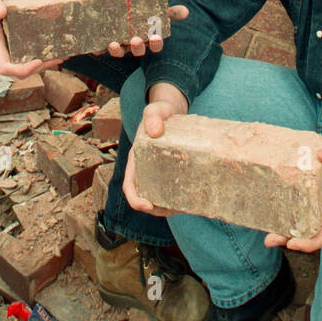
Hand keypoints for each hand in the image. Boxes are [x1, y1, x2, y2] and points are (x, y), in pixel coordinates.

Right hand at [0, 0, 60, 78]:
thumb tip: (2, 14)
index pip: (5, 67)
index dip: (22, 70)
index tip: (38, 61)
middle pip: (18, 72)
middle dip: (39, 69)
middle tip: (59, 58)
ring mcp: (3, 53)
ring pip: (21, 69)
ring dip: (41, 67)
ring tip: (61, 57)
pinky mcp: (8, 49)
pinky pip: (22, 60)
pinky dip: (37, 59)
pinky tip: (52, 52)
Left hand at [107, 2, 188, 58]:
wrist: (125, 4)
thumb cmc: (146, 11)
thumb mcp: (159, 10)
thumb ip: (171, 11)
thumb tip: (186, 12)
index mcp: (149, 37)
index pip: (155, 44)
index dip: (155, 43)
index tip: (156, 38)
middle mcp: (135, 43)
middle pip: (137, 50)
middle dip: (137, 47)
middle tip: (136, 40)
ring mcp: (121, 43)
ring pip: (120, 51)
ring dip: (116, 50)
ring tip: (113, 44)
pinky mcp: (107, 41)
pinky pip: (102, 48)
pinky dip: (99, 49)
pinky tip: (95, 48)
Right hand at [122, 82, 187, 215]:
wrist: (173, 111)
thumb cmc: (161, 111)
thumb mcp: (156, 110)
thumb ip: (153, 115)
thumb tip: (155, 131)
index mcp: (136, 160)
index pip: (129, 186)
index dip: (135, 199)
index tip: (147, 205)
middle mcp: (145, 170)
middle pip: (145, 197)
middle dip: (156, 210)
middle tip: (174, 210)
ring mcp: (158, 173)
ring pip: (159, 198)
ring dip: (168, 208)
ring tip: (185, 207)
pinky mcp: (171, 173)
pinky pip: (171, 191)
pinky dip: (178, 200)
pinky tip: (191, 200)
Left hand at [263, 139, 321, 253]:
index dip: (310, 240)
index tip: (291, 243)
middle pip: (317, 236)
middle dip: (294, 241)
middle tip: (269, 240)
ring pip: (314, 233)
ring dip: (292, 236)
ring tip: (269, 237)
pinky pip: (313, 226)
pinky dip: (298, 227)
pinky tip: (279, 225)